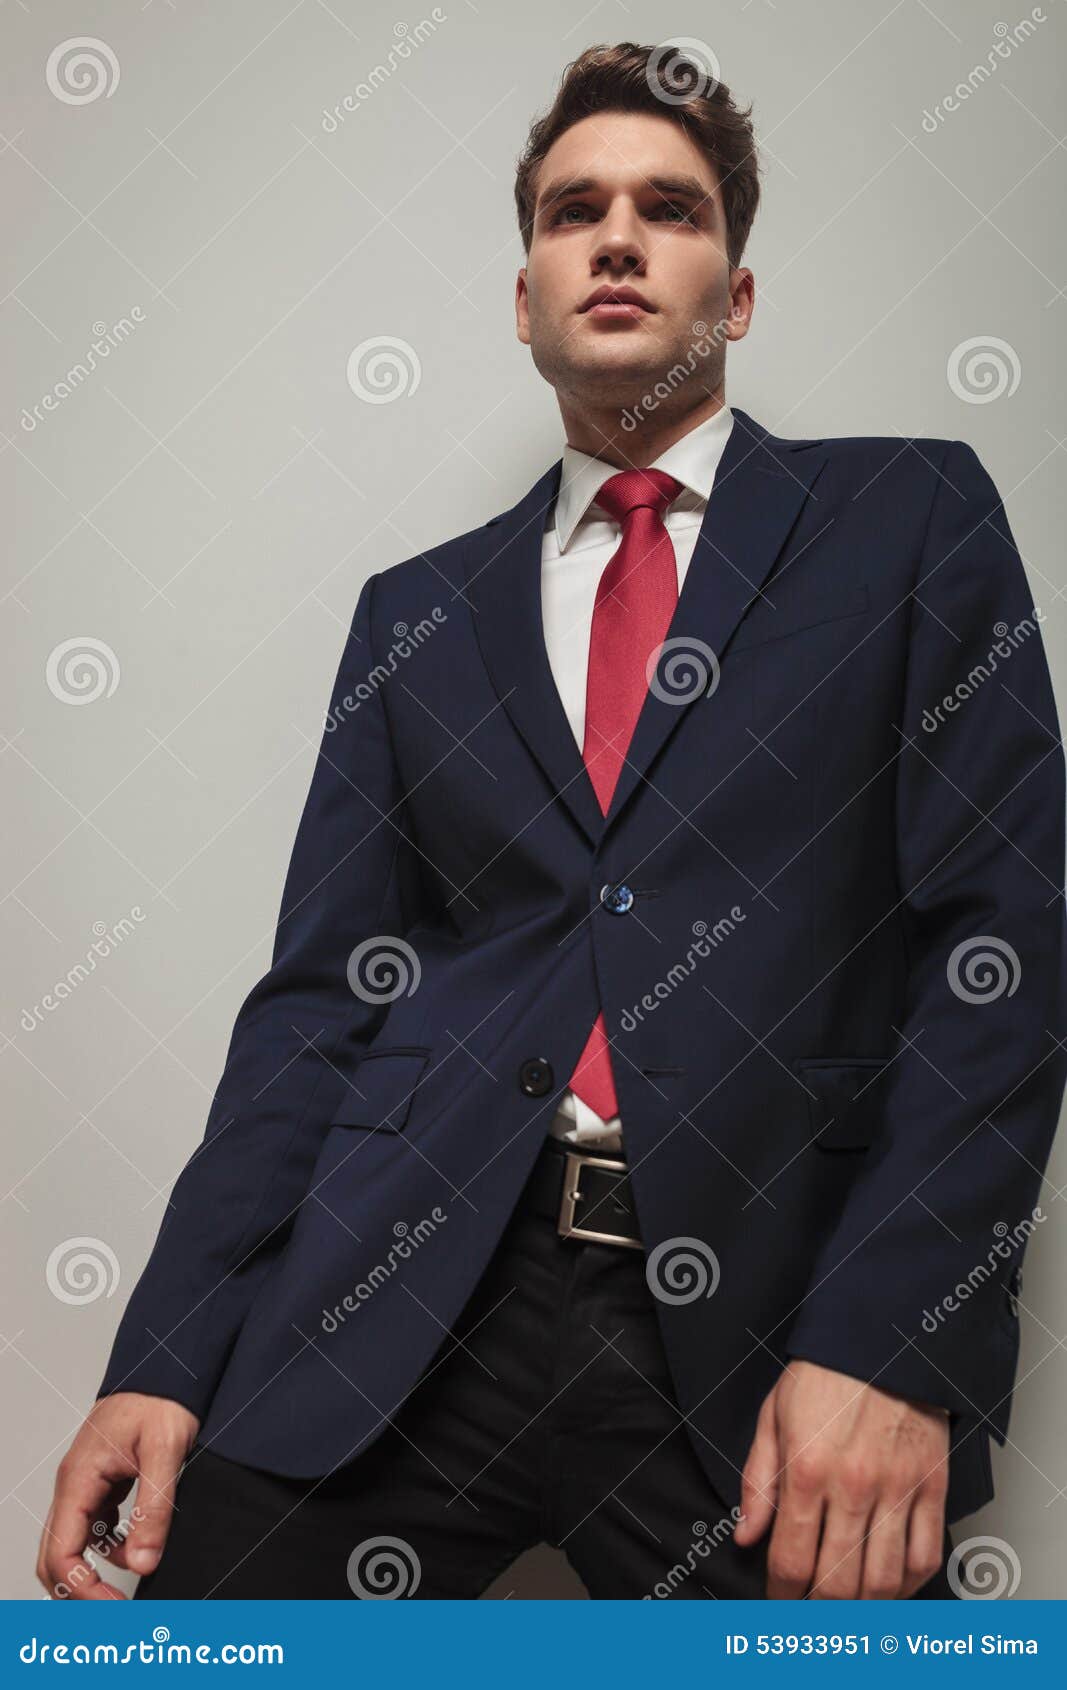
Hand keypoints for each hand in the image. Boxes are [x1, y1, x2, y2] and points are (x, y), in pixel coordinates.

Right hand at [37, 1393, 198, 1598]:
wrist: (167, 1370)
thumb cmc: (161, 1399)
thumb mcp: (165, 1451)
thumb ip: (154, 1508)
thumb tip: (144, 1563)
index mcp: (79, 1479)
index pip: (61, 1552)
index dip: (82, 1588)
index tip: (114, 1607)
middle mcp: (74, 1486)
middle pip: (55, 1556)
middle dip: (79, 1591)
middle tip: (115, 1612)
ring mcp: (85, 1486)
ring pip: (72, 1545)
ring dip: (94, 1572)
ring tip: (132, 1582)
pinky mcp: (101, 1485)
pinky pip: (93, 1529)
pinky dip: (110, 1548)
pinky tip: (138, 1548)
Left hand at [734, 1359, 949, 1598]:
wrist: (881, 1337)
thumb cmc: (824, 1374)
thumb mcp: (773, 1417)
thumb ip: (758, 1482)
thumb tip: (745, 1536)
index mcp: (807, 1469)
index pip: (791, 1560)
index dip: (781, 1595)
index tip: (778, 1601)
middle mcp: (853, 1487)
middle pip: (837, 1584)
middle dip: (818, 1610)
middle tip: (810, 1611)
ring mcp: (898, 1489)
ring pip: (883, 1582)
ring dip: (862, 1608)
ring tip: (847, 1607)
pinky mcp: (932, 1486)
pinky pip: (926, 1556)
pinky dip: (908, 1586)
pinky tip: (889, 1588)